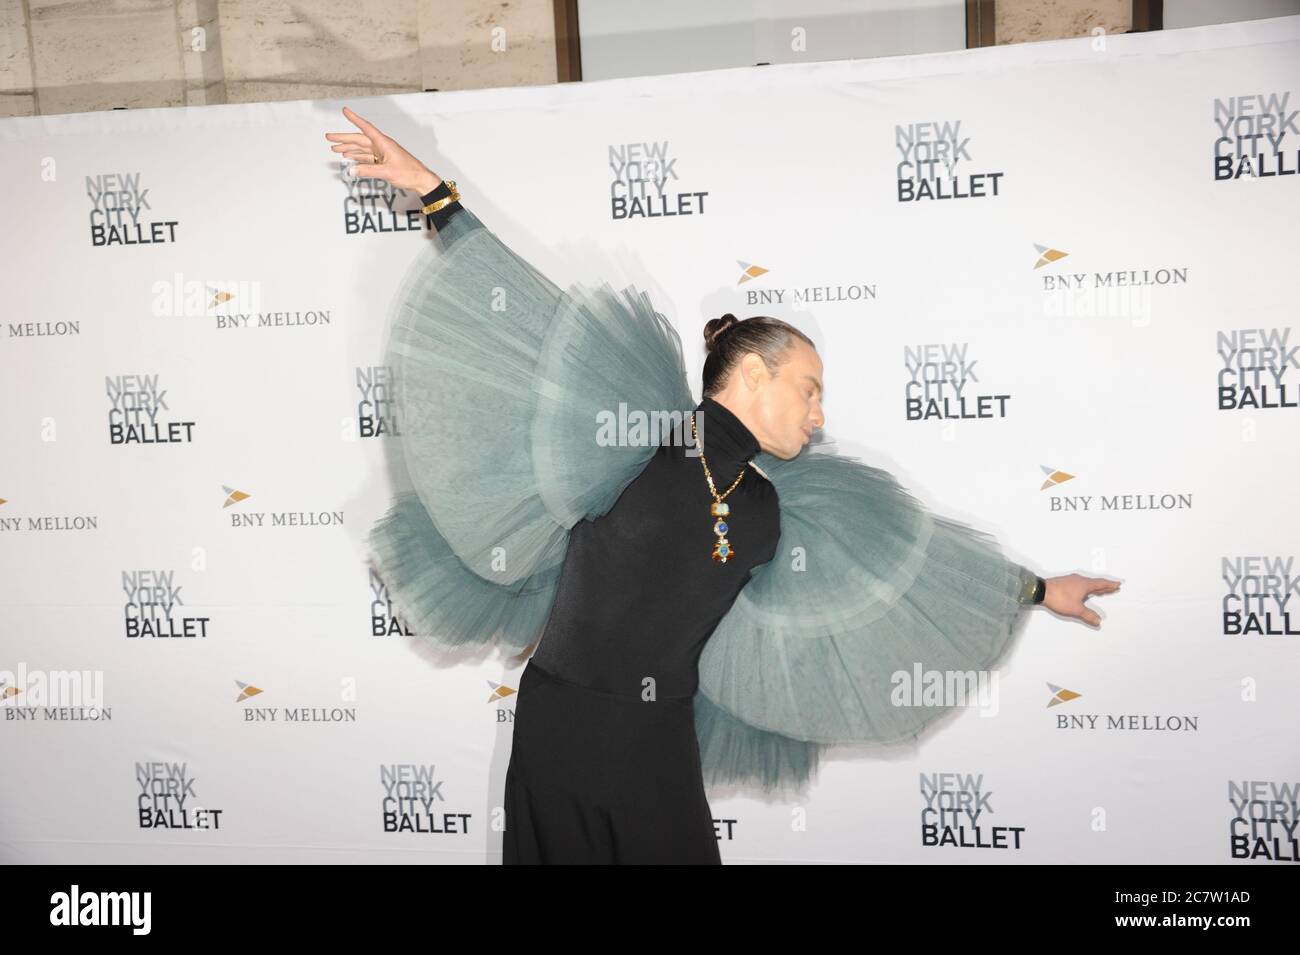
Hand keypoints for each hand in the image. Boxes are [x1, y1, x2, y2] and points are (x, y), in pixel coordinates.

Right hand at [325, 106, 440, 194]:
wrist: (421, 180)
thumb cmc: (410, 173)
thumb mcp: (387, 172)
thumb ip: (367, 171)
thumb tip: (351, 170)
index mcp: (384, 143)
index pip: (366, 128)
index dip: (354, 119)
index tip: (345, 110)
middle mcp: (382, 146)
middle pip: (359, 139)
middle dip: (344, 138)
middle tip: (329, 137)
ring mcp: (383, 154)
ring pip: (362, 149)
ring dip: (349, 148)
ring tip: (335, 149)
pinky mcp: (384, 161)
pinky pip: (367, 157)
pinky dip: (357, 157)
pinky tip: (350, 157)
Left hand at [1043, 573, 1120, 628]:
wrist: (1041, 590)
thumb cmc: (1059, 598)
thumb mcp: (1076, 609)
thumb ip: (1088, 615)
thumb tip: (1098, 621)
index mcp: (1085, 584)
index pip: (1101, 584)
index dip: (1110, 585)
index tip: (1118, 584)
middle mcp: (1079, 580)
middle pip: (1095, 583)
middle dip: (1105, 586)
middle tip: (1113, 588)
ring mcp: (1071, 580)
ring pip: (1087, 583)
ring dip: (1095, 587)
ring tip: (1101, 590)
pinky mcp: (1064, 582)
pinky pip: (1080, 584)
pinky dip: (1086, 587)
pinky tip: (1084, 591)